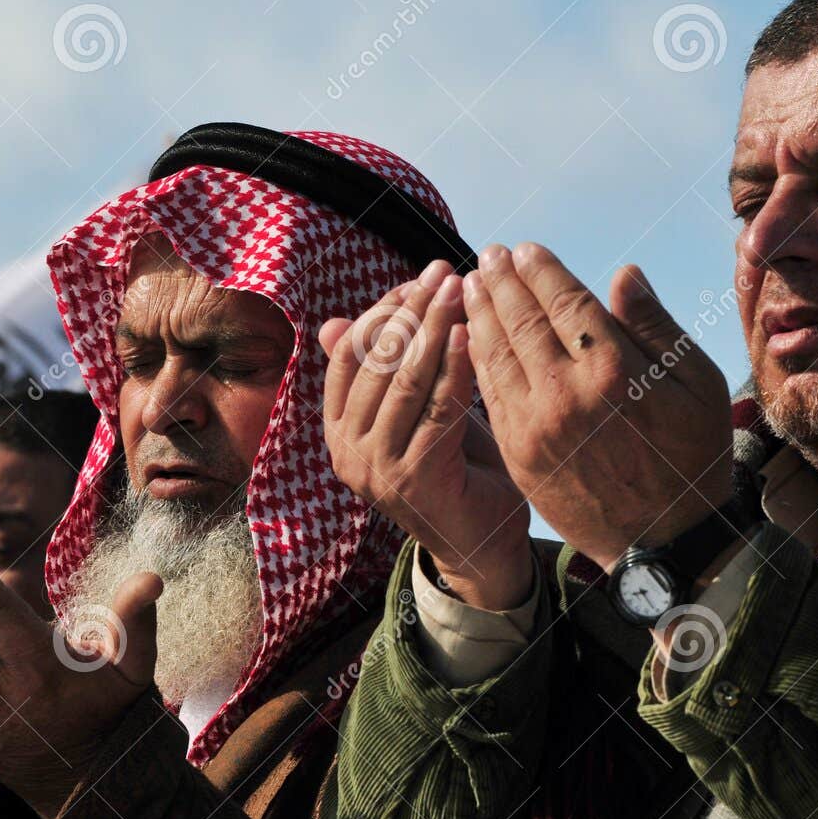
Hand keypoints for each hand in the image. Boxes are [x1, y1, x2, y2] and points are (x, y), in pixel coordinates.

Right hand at [322, 259, 533, 610]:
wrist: (482, 545)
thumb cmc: (455, 470)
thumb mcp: (414, 413)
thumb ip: (385, 372)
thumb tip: (335, 321)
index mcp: (339, 431)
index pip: (348, 355)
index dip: (381, 312)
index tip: (417, 281)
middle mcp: (347, 451)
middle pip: (376, 362)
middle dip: (411, 310)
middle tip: (444, 273)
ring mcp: (376, 468)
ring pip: (403, 381)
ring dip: (433, 329)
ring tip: (460, 292)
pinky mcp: (413, 478)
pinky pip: (435, 408)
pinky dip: (452, 367)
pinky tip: (470, 334)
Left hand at [462, 243, 731, 570]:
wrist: (664, 540)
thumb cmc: (691, 456)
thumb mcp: (697, 384)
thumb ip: (655, 326)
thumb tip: (622, 274)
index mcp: (614, 369)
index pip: (565, 301)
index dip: (541, 271)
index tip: (525, 249)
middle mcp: (567, 393)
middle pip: (523, 321)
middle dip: (502, 282)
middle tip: (488, 255)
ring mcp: (536, 425)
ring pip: (496, 354)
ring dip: (480, 314)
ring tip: (471, 285)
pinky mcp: (518, 452)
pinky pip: (489, 393)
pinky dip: (475, 358)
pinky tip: (471, 336)